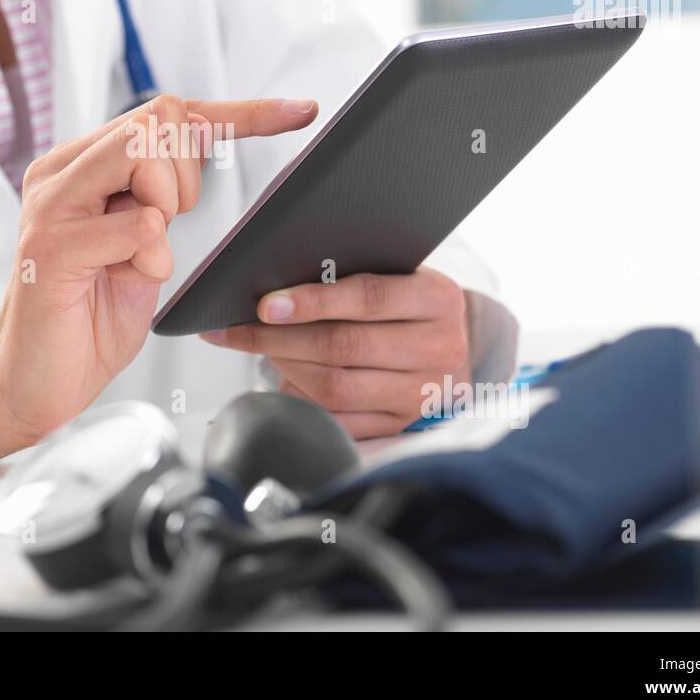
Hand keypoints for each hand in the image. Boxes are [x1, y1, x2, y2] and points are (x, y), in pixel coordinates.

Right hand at [0, 94, 318, 484]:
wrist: (31, 384)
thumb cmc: (85, 318)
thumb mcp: (142, 243)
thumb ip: (162, 192)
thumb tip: (201, 138)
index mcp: (81, 165)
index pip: (166, 113)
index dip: (240, 111)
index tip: (297, 112)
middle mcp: (61, 174)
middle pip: (159, 121)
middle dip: (188, 176)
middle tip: (163, 229)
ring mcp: (51, 206)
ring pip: (144, 155)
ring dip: (166, 208)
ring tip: (138, 256)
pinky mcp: (51, 247)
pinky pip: (138, 225)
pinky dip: (152, 258)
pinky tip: (124, 280)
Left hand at [199, 268, 469, 438]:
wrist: (460, 344)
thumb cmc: (412, 302)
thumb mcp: (401, 274)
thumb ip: (353, 275)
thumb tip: (280, 285)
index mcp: (436, 299)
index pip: (367, 297)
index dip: (312, 300)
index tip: (266, 304)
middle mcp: (436, 349)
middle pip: (343, 347)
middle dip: (279, 337)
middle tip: (239, 328)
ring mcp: (420, 394)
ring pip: (335, 387)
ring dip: (285, 367)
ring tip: (259, 347)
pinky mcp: (400, 425)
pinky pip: (338, 420)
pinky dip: (301, 399)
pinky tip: (282, 380)